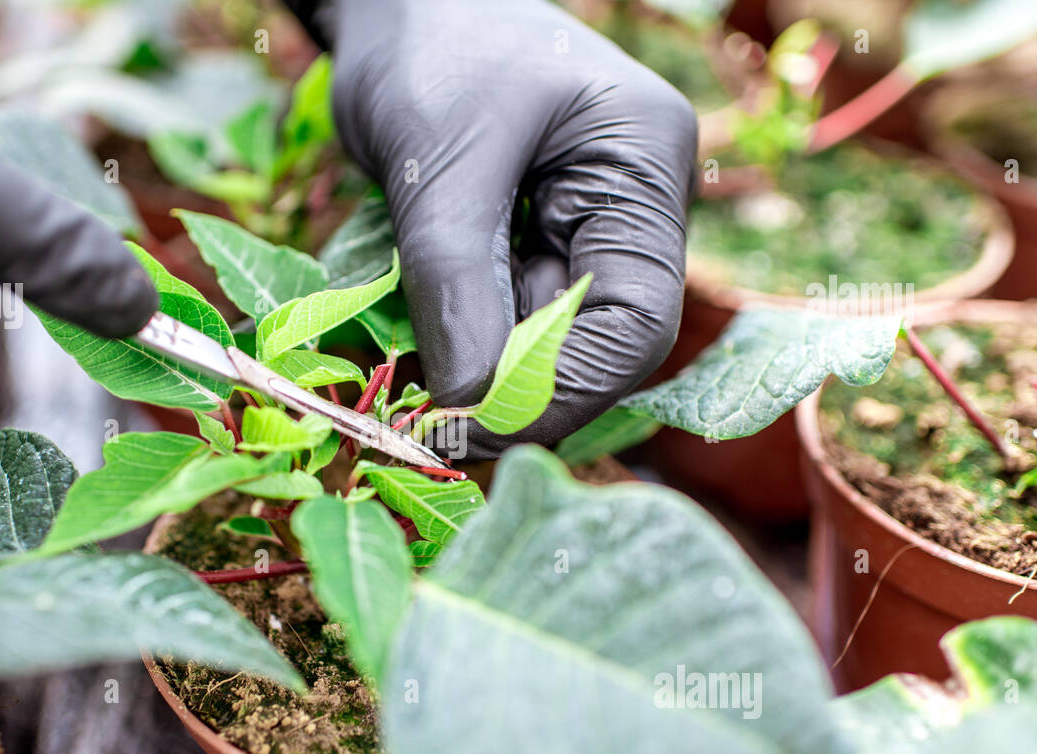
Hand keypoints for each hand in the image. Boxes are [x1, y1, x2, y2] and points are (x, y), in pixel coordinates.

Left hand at [295, 0, 696, 457]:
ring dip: (486, 370)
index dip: (561, 388)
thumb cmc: (428, 44)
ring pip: (552, 338)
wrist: (396, 0)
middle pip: (599, 339)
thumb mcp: (439, 162)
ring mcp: (587, 224)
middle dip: (517, 386)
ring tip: (418, 394)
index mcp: (640, 163)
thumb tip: (466, 403)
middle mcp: (629, 204)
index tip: (474, 428)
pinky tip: (427, 353)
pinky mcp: (539, 239)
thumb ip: (456, 282)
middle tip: (433, 428)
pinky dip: (470, 343)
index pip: (636, 317)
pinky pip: (514, 315)